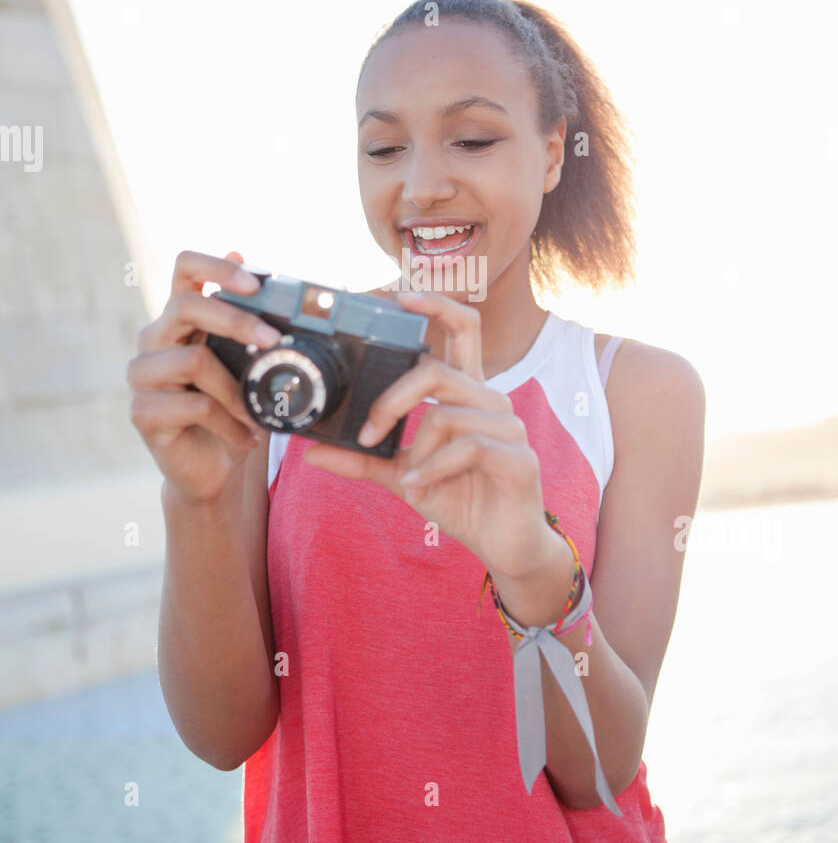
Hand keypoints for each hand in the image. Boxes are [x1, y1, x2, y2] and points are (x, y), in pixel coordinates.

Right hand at [126, 249, 282, 503]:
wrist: (212, 466)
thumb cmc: (229, 407)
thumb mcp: (245, 363)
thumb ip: (246, 321)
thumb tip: (246, 255)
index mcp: (180, 318)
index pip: (185, 268)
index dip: (217, 266)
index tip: (256, 283)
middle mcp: (155, 339)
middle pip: (186, 306)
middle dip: (237, 321)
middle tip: (274, 340)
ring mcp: (143, 375)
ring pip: (193, 359)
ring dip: (236, 388)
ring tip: (255, 412)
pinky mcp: (142, 412)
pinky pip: (195, 406)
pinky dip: (230, 423)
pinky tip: (245, 438)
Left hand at [302, 290, 551, 581]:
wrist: (504, 546)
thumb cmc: (461, 499)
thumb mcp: (403, 476)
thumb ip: (365, 461)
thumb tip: (312, 453)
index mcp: (467, 395)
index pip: (462, 329)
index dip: (436, 305)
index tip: (400, 296)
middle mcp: (491, 402)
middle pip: (439, 371)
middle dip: (393, 399)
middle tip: (367, 432)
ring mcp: (510, 428)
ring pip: (446, 415)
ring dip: (416, 453)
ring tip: (408, 481)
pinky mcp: (519, 458)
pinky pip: (466, 448)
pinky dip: (432, 469)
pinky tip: (419, 489)